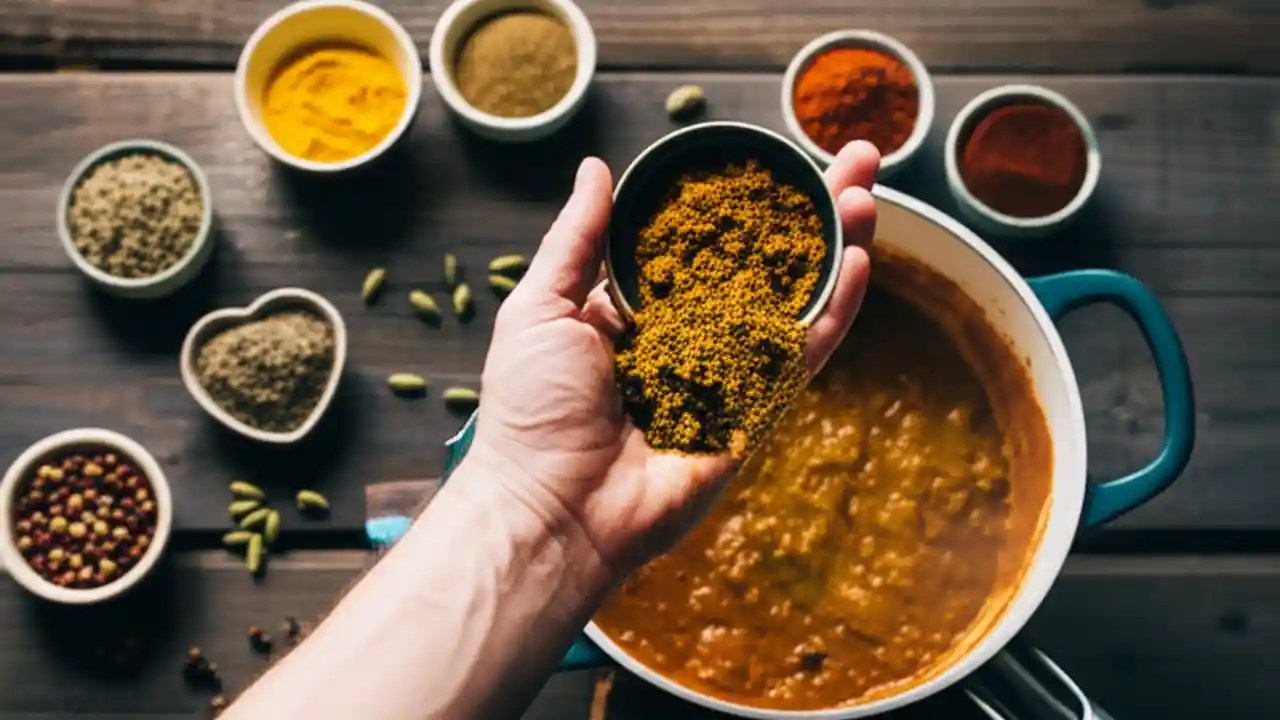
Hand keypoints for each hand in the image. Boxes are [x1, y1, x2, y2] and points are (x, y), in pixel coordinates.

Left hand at [462, 141, 879, 580]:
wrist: (553, 508)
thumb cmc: (533, 411)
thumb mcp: (541, 306)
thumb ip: (578, 239)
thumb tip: (597, 169)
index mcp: (637, 309)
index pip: (702, 239)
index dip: (741, 199)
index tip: (775, 158)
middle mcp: (689, 336)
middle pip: (762, 261)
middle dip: (809, 211)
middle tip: (853, 160)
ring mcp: (727, 373)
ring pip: (793, 301)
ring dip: (834, 246)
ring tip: (866, 192)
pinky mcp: (755, 413)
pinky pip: (801, 357)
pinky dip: (833, 312)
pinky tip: (858, 263)